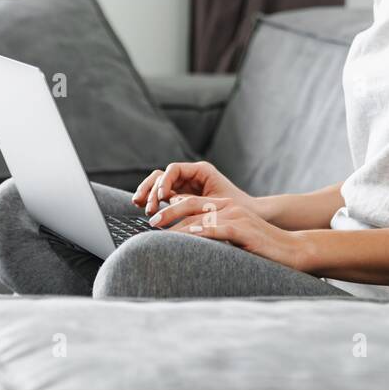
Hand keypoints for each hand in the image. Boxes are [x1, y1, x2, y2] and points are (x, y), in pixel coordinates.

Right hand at [132, 160, 253, 216]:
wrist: (248, 220)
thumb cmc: (237, 210)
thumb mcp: (213, 205)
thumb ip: (192, 202)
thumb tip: (170, 202)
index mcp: (200, 171)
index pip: (173, 169)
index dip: (163, 181)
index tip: (161, 197)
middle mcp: (190, 176)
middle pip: (161, 175)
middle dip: (150, 188)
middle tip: (146, 206)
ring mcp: (184, 188)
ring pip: (158, 185)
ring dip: (147, 194)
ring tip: (140, 206)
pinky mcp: (181, 200)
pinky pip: (161, 197)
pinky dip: (152, 201)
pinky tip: (144, 209)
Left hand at [147, 195, 312, 272]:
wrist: (293, 249)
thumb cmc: (262, 248)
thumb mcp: (234, 238)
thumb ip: (215, 236)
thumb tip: (190, 246)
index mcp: (226, 207)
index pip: (193, 202)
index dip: (173, 208)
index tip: (156, 218)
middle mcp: (229, 207)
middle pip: (192, 204)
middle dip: (169, 211)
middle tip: (152, 221)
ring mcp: (236, 216)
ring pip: (200, 217)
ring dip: (178, 225)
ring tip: (161, 232)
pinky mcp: (243, 229)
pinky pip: (216, 229)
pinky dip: (199, 232)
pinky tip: (186, 237)